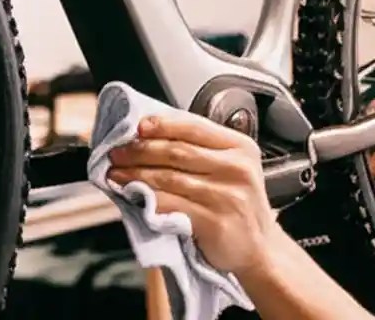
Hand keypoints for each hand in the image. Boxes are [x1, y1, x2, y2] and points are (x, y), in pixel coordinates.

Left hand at [106, 112, 275, 274]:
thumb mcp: (231, 167)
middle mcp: (236, 168)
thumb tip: (149, 134)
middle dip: (140, 150)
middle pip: (177, 151)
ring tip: (115, 172)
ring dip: (136, 174)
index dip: (161, 125)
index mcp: (240, 147)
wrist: (259, 249)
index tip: (136, 126)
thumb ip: (201, 149)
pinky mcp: (214, 222)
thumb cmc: (237, 204)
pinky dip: (146, 198)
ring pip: (169, 177)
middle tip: (116, 152)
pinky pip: (170, 203)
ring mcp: (227, 196)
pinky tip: (131, 195)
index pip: (194, 126)